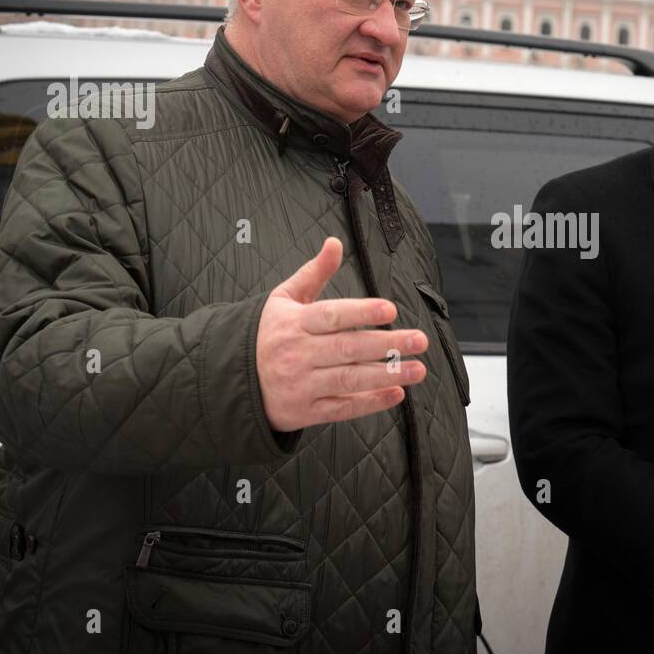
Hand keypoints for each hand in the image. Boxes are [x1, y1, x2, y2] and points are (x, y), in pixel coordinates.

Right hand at [256, 237, 427, 431]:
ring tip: (418, 369)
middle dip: (386, 344)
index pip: (331, 316)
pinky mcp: (306, 411)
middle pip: (347, 349)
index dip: (361, 312)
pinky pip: (342, 408)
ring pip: (348, 380)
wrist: (233, 380)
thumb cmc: (269, 333)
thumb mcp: (283, 299)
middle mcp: (298, 354)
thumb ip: (314, 273)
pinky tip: (397, 394)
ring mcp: (302, 385)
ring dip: (386, 375)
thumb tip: (335, 242)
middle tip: (419, 339)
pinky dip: (370, 403)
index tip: (391, 309)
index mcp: (294, 323)